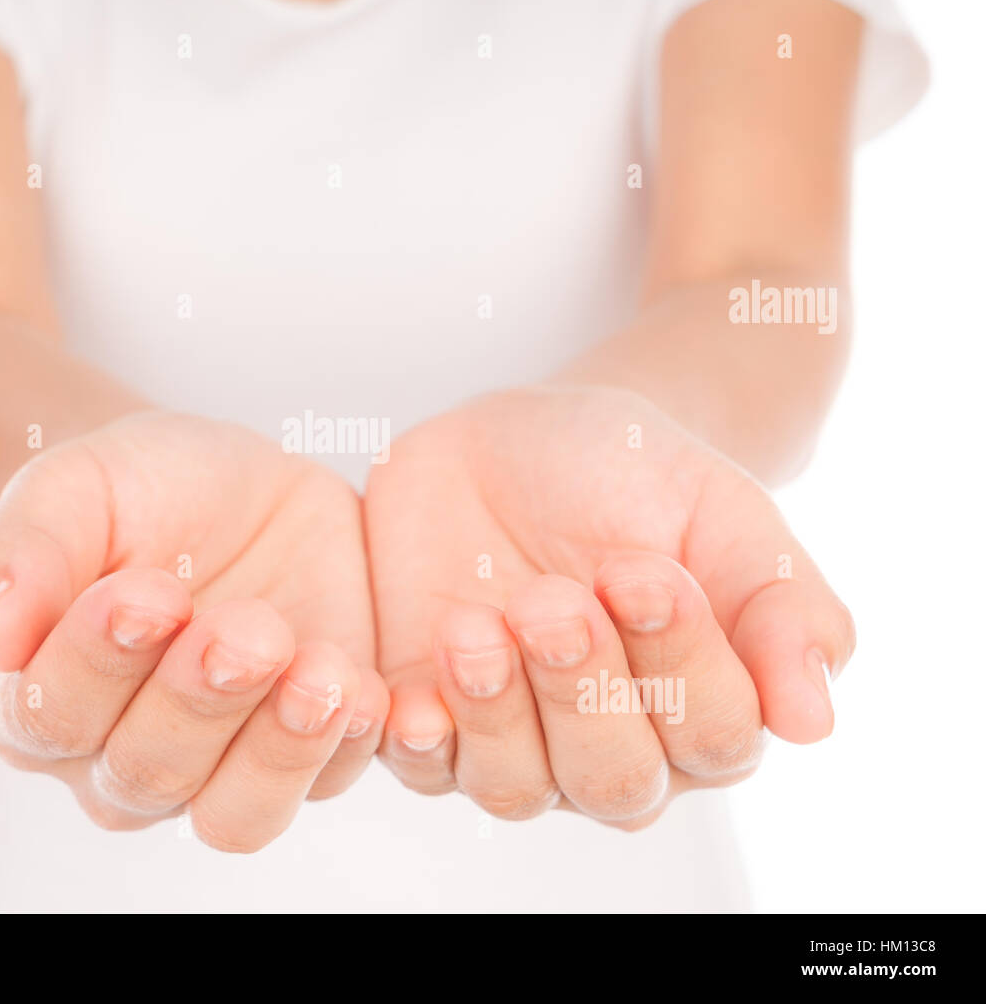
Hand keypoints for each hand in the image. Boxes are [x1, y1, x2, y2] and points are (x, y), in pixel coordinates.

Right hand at [0, 411, 387, 851]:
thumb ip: (22, 551)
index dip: (98, 662)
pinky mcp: (303, 748)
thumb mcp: (70, 489)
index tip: (146, 593)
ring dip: (281, 750)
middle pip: (149, 771)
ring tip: (320, 674)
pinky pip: (326, 781)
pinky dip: (351, 745)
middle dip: (200, 699)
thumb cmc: (132, 491)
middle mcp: (117, 755)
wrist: (227, 484)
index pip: (53, 715)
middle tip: (247, 627)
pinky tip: (366, 687)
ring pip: (237, 811)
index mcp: (38, 699)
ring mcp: (216, 764)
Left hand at [364, 385, 853, 827]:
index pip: (714, 735)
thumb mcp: (720, 511)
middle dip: (584, 692)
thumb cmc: (635, 477)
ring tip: (475, 627)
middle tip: (555, 601)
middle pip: (614, 779)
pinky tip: (413, 704)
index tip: (643, 571)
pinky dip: (416, 744)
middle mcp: (615, 745)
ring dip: (497, 714)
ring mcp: (518, 740)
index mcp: (705, 707)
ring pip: (516, 787)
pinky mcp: (432, 718)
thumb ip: (781, 605)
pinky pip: (423, 767)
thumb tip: (814, 720)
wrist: (524, 440)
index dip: (682, 663)